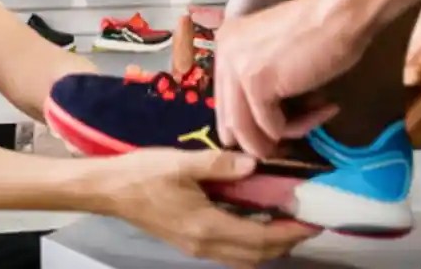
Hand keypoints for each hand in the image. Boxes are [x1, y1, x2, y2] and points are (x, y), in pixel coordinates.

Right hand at [97, 149, 319, 266]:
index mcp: (207, 226)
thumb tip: (253, 163)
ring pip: (244, 259)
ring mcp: (196, 247)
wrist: (107, 190)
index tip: (313, 221)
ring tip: (285, 224)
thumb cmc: (142, 174)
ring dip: (269, 247)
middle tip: (306, 222)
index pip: (261, 239)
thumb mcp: (181, 162)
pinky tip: (254, 223)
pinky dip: (250, 244)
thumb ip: (219, 165)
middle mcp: (205, 245)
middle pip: (257, 257)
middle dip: (286, 243)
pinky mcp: (189, 242)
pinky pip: (230, 253)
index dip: (290, 233)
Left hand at [214, 0, 368, 157]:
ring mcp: (237, 69)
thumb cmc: (321, 30)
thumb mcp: (277, 56)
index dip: (247, 125)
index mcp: (226, 44)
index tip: (272, 137)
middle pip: (231, 120)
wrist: (338, 13)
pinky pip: (273, 127)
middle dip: (259, 140)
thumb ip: (263, 82)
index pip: (225, 100)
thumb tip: (264, 127)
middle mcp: (224, 54)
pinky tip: (327, 108)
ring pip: (248, 130)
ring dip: (283, 136)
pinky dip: (301, 126)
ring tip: (315, 121)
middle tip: (287, 146)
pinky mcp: (256, 84)